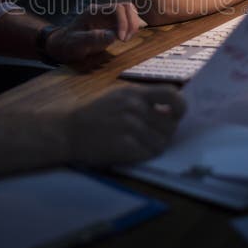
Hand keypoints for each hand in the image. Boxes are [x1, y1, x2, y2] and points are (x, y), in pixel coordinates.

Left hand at [46, 2, 145, 62]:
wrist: (63, 45)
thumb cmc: (67, 44)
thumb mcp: (76, 44)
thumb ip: (92, 38)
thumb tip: (113, 36)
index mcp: (94, 12)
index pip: (117, 8)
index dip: (123, 22)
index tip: (121, 39)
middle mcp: (102, 11)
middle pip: (126, 7)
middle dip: (131, 23)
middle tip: (125, 40)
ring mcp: (108, 17)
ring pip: (129, 12)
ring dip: (133, 25)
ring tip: (126, 39)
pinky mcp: (111, 24)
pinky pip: (127, 20)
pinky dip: (131, 27)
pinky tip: (125, 38)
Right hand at [64, 84, 185, 164]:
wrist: (67, 130)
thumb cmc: (94, 113)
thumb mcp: (117, 96)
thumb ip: (141, 99)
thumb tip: (170, 108)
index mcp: (134, 93)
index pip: (171, 94)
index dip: (180, 106)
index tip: (176, 115)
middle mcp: (134, 107)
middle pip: (169, 125)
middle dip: (165, 133)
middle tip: (152, 135)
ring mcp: (129, 126)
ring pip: (161, 142)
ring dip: (154, 146)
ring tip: (140, 144)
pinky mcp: (124, 144)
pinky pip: (148, 153)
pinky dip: (144, 155)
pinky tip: (132, 151)